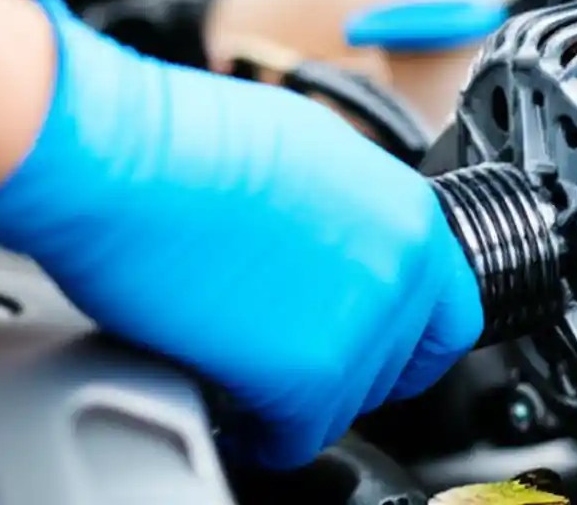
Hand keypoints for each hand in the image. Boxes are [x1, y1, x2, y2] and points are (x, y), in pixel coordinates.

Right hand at [0, 0, 481, 468]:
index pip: (452, 315)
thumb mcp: (317, 154)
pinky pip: (301, 437)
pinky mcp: (308, 376)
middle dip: (347, 368)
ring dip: (305, 400)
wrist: (125, 156)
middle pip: (398, 364)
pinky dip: (268, 434)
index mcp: (411, 216)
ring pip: (350, 404)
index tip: (377, 351)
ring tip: (255, 375)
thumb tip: (349, 246)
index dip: (409, 341)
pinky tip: (239, 408)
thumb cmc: (194, 140)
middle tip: (296, 358)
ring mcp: (362, 326)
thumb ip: (357, 211)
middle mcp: (403, 273)